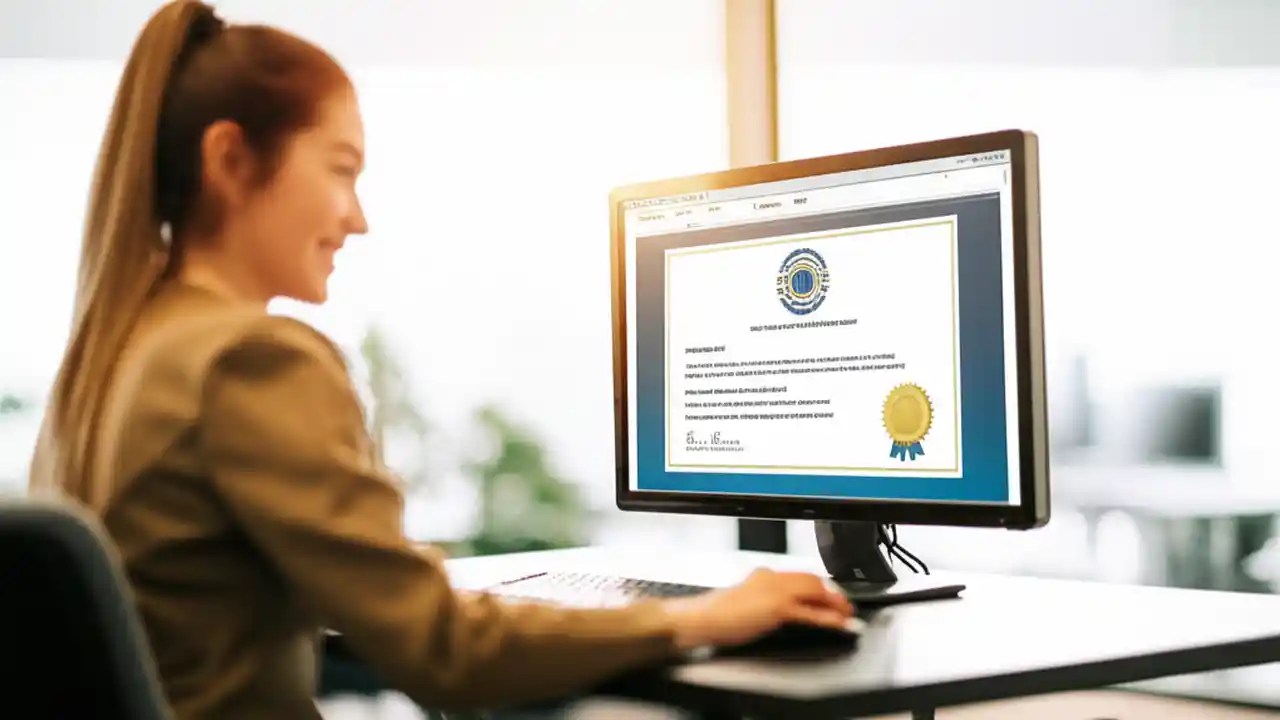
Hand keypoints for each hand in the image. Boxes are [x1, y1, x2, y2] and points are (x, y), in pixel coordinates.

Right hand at [662, 568, 853, 649]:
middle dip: (832, 592)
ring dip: (835, 602)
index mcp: (763, 575)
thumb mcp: (744, 603)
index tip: (830, 594)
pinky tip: (839, 624)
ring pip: (815, 591)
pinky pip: (811, 613)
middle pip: (812, 580)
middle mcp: (771, 578)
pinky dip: (829, 618)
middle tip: (845, 604)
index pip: (799, 576)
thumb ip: (762, 601)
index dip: (819, 586)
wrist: (703, 618)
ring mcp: (775, 591)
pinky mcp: (777, 608)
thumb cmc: (716, 616)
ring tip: (847, 613)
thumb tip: (778, 613)